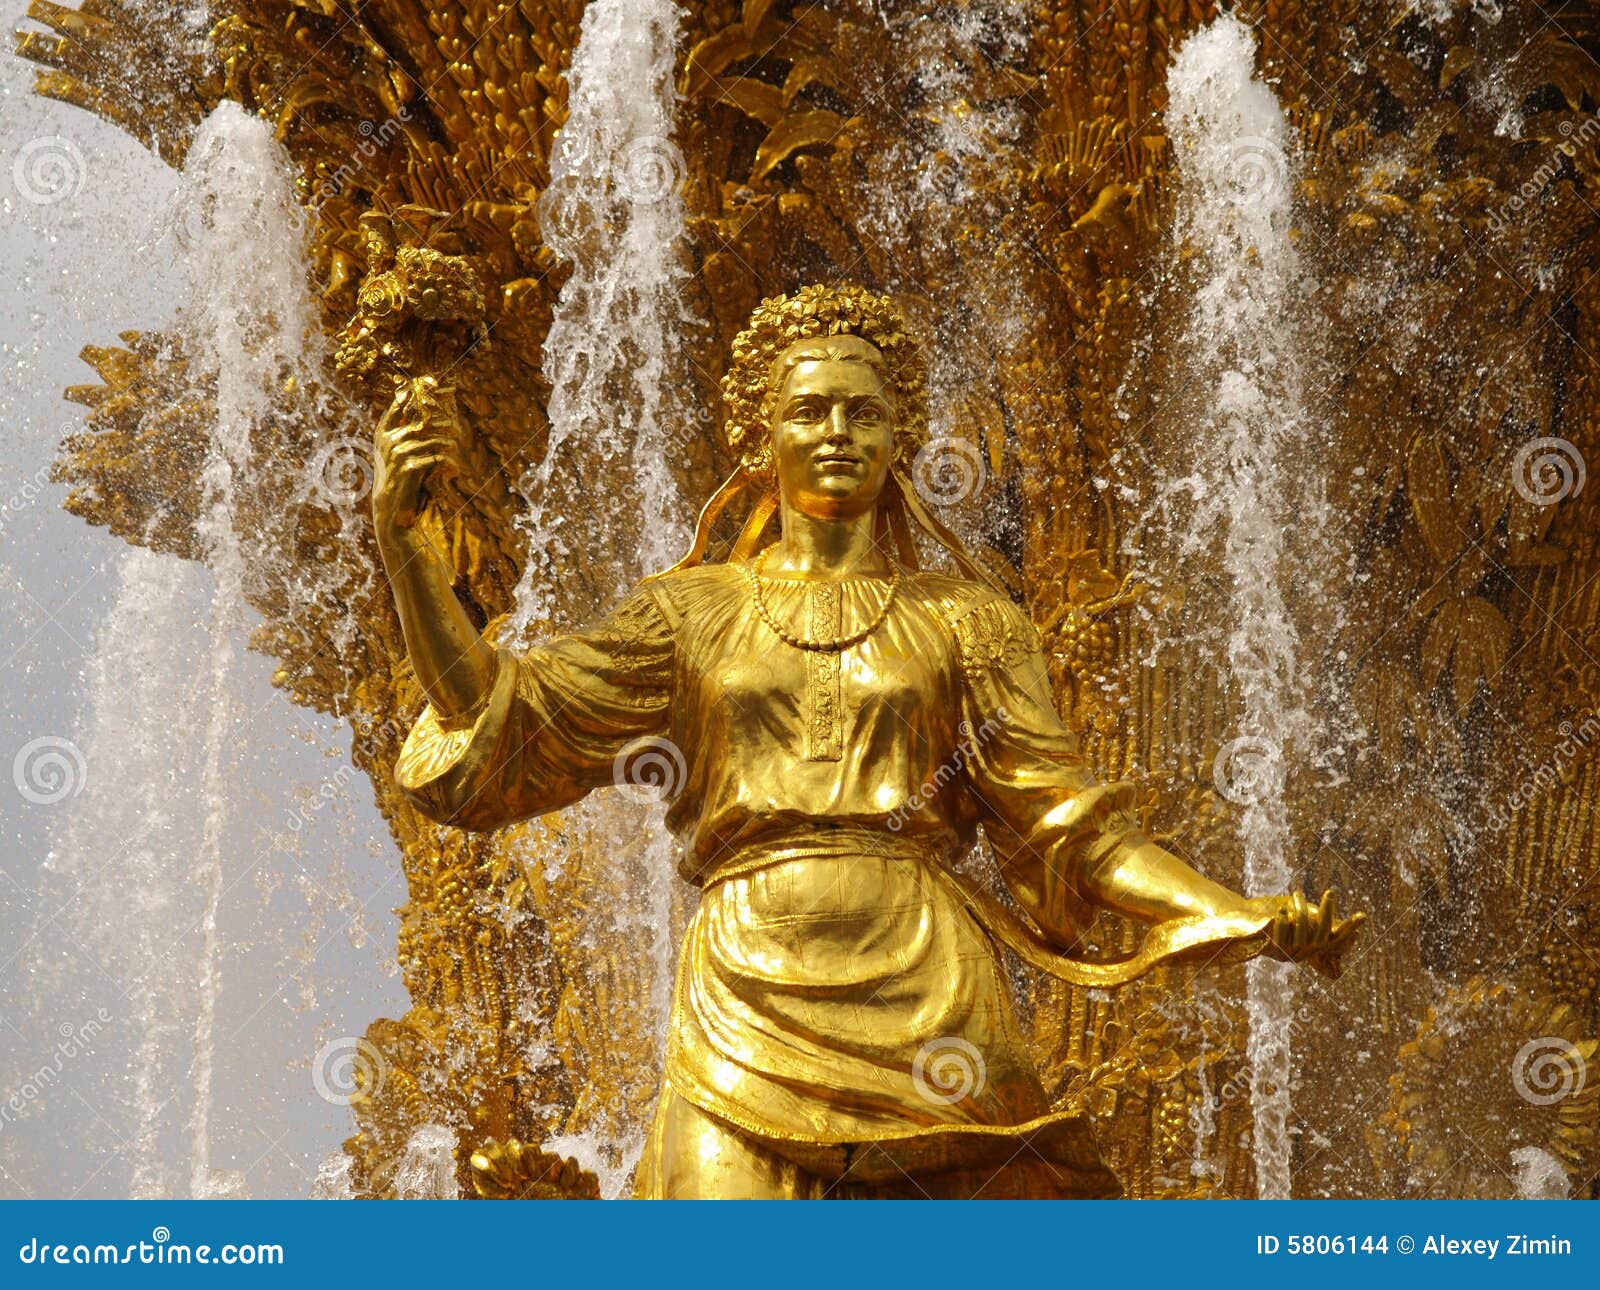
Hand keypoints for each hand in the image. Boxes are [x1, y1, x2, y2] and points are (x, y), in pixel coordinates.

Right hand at [371, 376, 461, 540]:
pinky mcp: (407, 468)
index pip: (399, 403)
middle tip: (455, 425)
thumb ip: (407, 431)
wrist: (391, 508)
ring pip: (432, 440)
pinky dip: (447, 463)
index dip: (415, 390)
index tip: (434, 381)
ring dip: (447, 444)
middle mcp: (388, 439)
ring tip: (456, 448)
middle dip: (442, 421)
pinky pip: (435, 458)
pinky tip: (454, 468)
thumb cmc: (399, 478)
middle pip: (421, 420)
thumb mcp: (399, 452)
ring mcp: (397, 453)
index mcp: (383, 431)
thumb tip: (425, 408)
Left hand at [1252, 888, 1364, 979]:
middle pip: (1320, 937)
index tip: (1362, 915)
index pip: (1336, 940)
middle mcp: (1302, 954)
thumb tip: (1338, 911)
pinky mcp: (1268, 951)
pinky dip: (1280, 925)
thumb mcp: (1298, 913)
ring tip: (1297, 895)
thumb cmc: (1274, 915)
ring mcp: (1286, 954)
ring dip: (1299, 913)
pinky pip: (1278, 939)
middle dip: (1326, 914)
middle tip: (1331, 892)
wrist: (1241, 922)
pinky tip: (1281, 911)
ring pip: (1300, 936)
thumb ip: (1315, 916)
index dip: (1350, 929)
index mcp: (1312, 947)